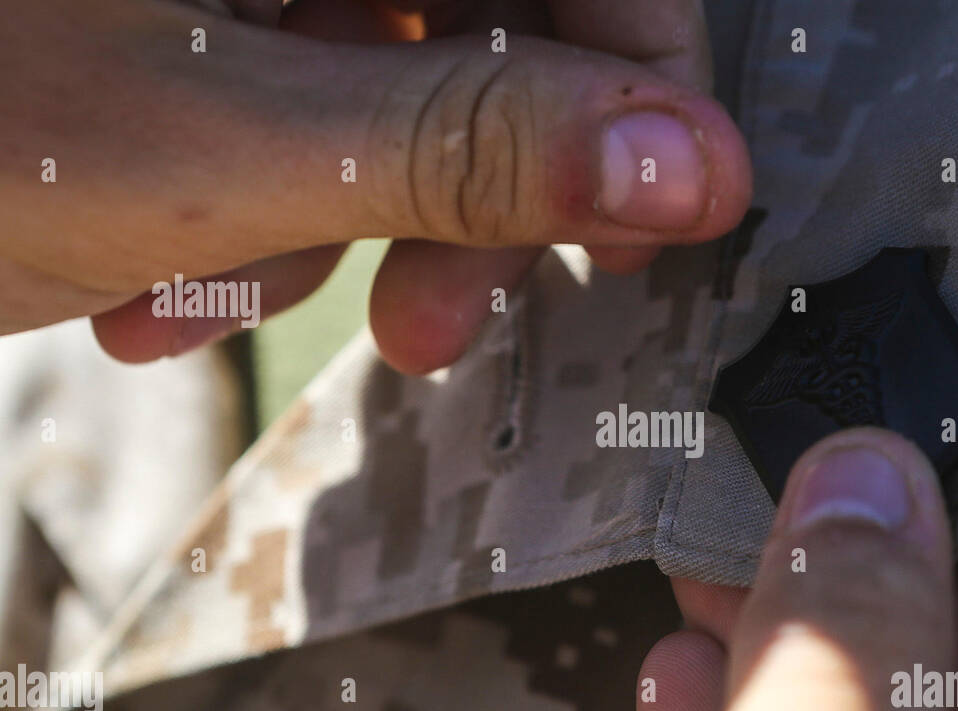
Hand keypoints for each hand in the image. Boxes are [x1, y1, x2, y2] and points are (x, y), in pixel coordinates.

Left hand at [1, 0, 749, 372]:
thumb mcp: (228, 144)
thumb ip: (477, 146)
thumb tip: (690, 167)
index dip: (642, 61)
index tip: (661, 204)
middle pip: (477, 2)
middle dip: (462, 181)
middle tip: (436, 318)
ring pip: (383, 62)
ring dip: (334, 213)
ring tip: (203, 296)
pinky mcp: (182, 1)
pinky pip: (288, 83)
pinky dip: (254, 195)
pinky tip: (154, 272)